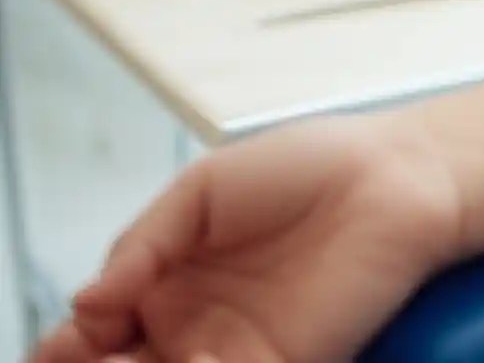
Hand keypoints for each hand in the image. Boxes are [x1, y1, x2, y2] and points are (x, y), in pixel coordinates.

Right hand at [32, 118, 458, 362]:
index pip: (97, 328)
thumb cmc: (307, 167)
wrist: (393, 175)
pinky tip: (190, 361)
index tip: (64, 341)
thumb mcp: (201, 190)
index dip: (71, 342)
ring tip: (128, 362)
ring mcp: (240, 348)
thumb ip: (141, 243)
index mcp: (167, 277)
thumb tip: (86, 299)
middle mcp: (197, 321)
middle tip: (90, 358)